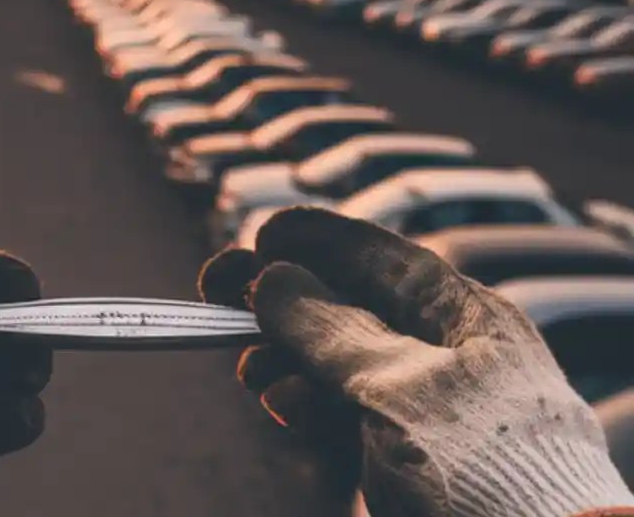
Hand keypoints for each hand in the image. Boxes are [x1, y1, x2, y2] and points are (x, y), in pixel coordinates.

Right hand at [199, 207, 633, 516]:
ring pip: (331, 362)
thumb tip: (271, 278)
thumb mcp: (398, 385)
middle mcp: (440, 352)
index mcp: (463, 316)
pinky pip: (336, 412)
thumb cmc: (490, 471)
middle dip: (279, 299)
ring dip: (283, 358)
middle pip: (343, 306)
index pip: (380, 257)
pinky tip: (284, 407)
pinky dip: (302, 404)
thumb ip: (328, 330)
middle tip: (214, 290)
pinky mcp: (397, 453)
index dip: (318, 239)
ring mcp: (417, 405)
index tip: (261, 233)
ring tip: (254, 370)